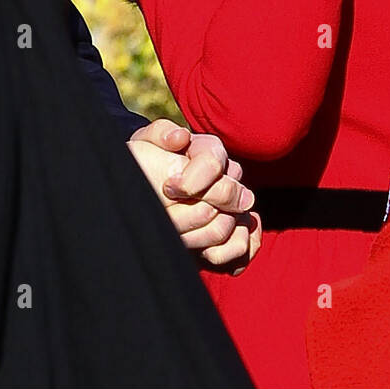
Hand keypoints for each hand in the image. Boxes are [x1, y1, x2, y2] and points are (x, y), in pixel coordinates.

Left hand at [128, 119, 261, 271]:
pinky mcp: (235, 230)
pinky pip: (245, 244)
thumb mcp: (145, 144)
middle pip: (231, 195)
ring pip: (236, 223)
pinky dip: (226, 253)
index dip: (193, 180)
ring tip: (178, 236)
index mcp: (210, 151)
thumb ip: (161, 134)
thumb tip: (181, 137)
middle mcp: (228, 176)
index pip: (214, 163)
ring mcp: (234, 205)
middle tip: (169, 216)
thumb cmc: (146, 163)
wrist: (148, 188)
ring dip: (204, 235)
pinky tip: (204, 254)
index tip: (169, 187)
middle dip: (196, 210)